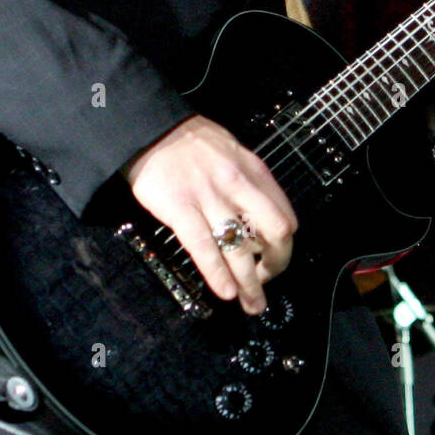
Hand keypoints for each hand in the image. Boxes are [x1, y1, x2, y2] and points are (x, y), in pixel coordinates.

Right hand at [121, 115, 297, 314]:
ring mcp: (210, 198)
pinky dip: (218, 275)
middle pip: (275, 233)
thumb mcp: (232, 152)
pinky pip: (205, 249)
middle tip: (266, 283)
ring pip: (240, 249)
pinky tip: (225, 293)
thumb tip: (259, 219)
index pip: (285, 215)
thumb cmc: (190, 142)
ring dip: (249, 285)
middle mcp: (238, 185)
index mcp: (253, 171)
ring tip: (252, 306)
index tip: (274, 259)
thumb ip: (248, 183)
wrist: (149, 129)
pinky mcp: (181, 209)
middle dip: (276, 265)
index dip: (284, 245)